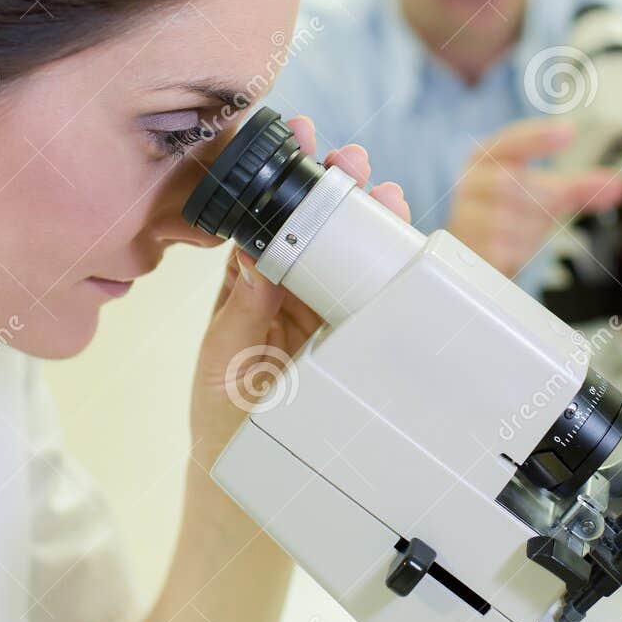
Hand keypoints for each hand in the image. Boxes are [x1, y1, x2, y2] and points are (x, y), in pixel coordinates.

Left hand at [190, 116, 408, 468]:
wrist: (254, 477)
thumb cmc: (223, 416)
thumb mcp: (224, 359)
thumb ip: (242, 311)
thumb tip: (257, 259)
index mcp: (249, 283)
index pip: (269, 220)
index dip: (283, 181)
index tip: (299, 144)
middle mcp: (289, 291)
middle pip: (315, 228)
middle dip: (335, 188)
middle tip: (349, 160)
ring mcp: (325, 313)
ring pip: (350, 256)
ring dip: (368, 219)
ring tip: (383, 192)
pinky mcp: (353, 340)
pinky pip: (373, 297)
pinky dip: (388, 266)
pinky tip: (399, 239)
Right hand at [446, 119, 621, 277]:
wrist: (472, 257)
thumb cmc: (509, 217)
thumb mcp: (544, 197)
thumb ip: (580, 188)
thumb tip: (618, 185)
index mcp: (485, 160)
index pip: (509, 141)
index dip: (537, 137)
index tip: (569, 131)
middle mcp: (469, 184)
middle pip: (511, 184)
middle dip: (542, 199)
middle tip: (554, 206)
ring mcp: (464, 218)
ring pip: (507, 221)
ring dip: (529, 230)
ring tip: (525, 233)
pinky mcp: (465, 251)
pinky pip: (501, 250)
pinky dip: (517, 252)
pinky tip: (514, 250)